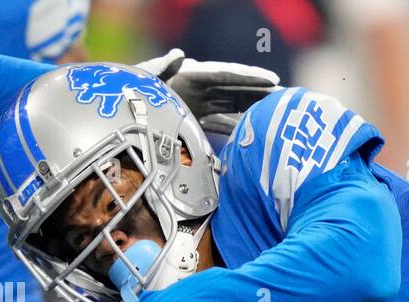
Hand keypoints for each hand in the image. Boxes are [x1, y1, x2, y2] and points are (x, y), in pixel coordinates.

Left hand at [136, 48, 279, 135]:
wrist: (121, 112)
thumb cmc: (131, 92)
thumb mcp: (145, 77)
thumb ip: (161, 66)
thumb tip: (179, 55)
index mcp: (190, 76)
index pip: (226, 76)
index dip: (250, 78)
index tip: (272, 81)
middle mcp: (199, 88)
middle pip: (236, 91)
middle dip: (260, 94)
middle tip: (287, 99)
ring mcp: (199, 103)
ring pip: (233, 108)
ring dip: (254, 113)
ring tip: (278, 119)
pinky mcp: (194, 118)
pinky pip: (221, 123)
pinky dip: (237, 130)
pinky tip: (253, 138)